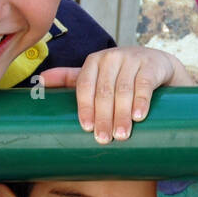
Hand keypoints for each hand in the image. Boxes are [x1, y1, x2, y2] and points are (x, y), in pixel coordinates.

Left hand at [39, 46, 193, 142]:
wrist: (159, 66)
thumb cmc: (123, 75)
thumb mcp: (98, 76)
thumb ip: (70, 78)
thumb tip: (38, 82)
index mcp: (94, 61)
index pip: (84, 84)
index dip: (84, 107)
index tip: (86, 128)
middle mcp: (111, 57)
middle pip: (104, 90)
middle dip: (104, 117)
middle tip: (104, 139)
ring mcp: (133, 59)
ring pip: (124, 89)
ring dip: (122, 114)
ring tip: (121, 135)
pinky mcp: (152, 65)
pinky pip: (144, 84)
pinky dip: (141, 101)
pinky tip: (138, 116)